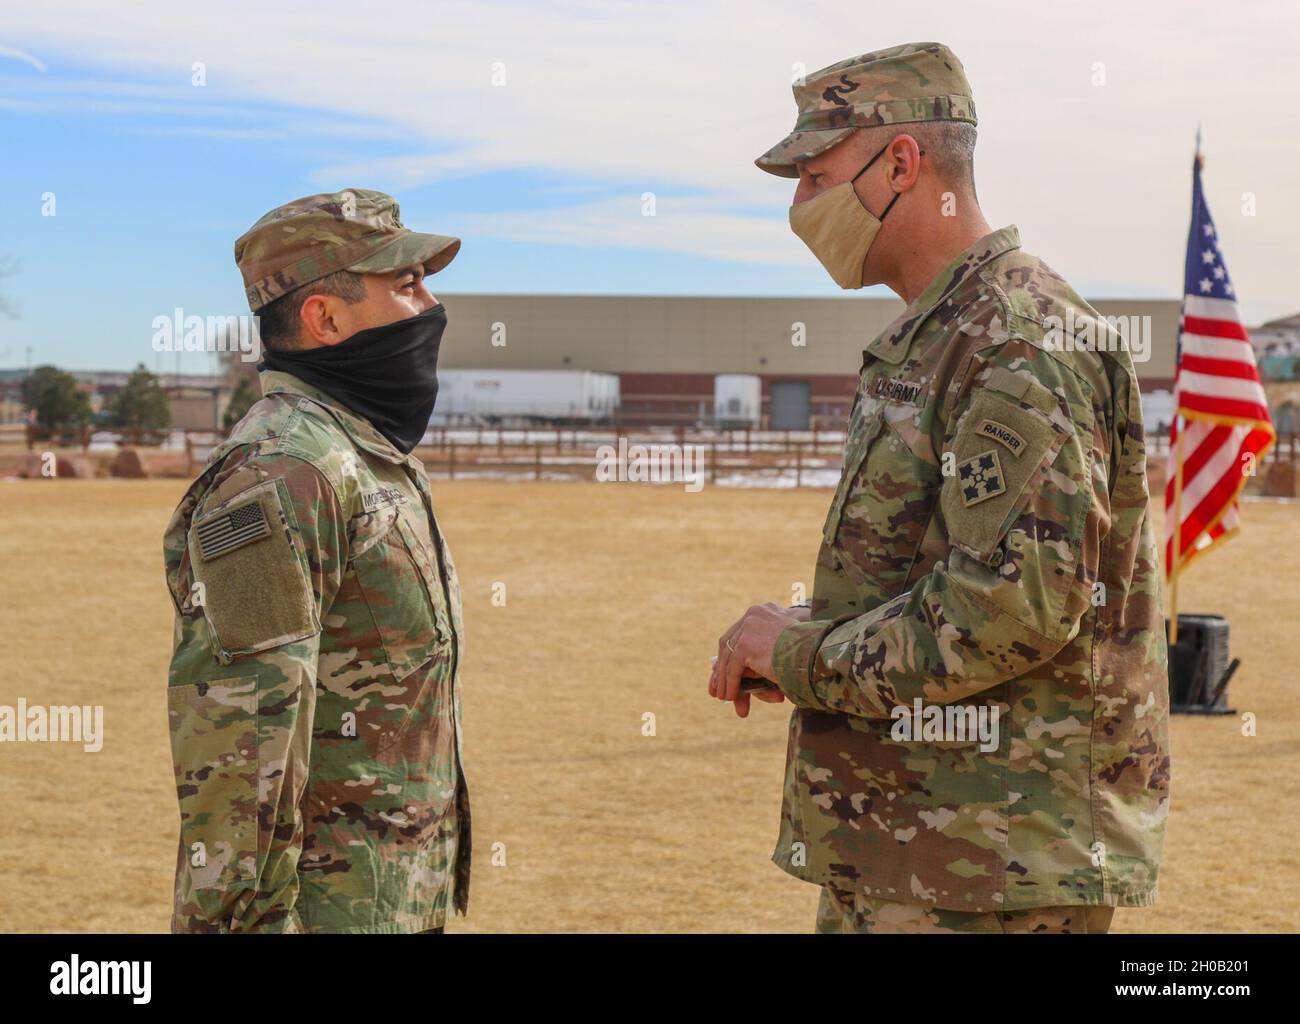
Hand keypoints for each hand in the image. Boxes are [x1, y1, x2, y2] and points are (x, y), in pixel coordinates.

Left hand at [709, 602, 802, 716]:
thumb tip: (751, 668)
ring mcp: (748, 628)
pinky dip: (731, 684)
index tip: (728, 670)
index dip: (732, 653)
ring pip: (729, 658)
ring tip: (724, 696)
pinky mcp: (745, 645)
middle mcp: (753, 615)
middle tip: (721, 685)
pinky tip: (730, 697)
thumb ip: (768, 652)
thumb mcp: (786, 647)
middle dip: (724, 668)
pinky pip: (733, 669)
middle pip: (730, 643)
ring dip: (725, 680)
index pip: (739, 632)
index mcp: (764, 611)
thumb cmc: (811, 652)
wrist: (819, 652)